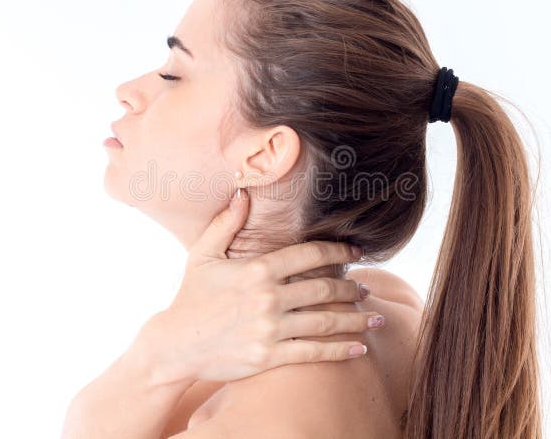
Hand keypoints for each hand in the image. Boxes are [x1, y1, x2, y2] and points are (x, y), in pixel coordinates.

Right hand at [133, 187, 382, 386]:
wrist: (174, 344)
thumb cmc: (190, 297)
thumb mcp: (203, 254)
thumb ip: (226, 223)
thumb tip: (243, 193)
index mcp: (257, 269)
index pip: (309, 254)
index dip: (338, 250)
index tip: (357, 251)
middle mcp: (267, 298)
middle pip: (323, 288)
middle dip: (350, 287)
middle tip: (366, 287)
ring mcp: (269, 329)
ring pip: (324, 321)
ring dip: (355, 319)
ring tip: (376, 317)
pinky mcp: (268, 357)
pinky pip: (312, 353)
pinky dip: (339, 350)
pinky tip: (359, 348)